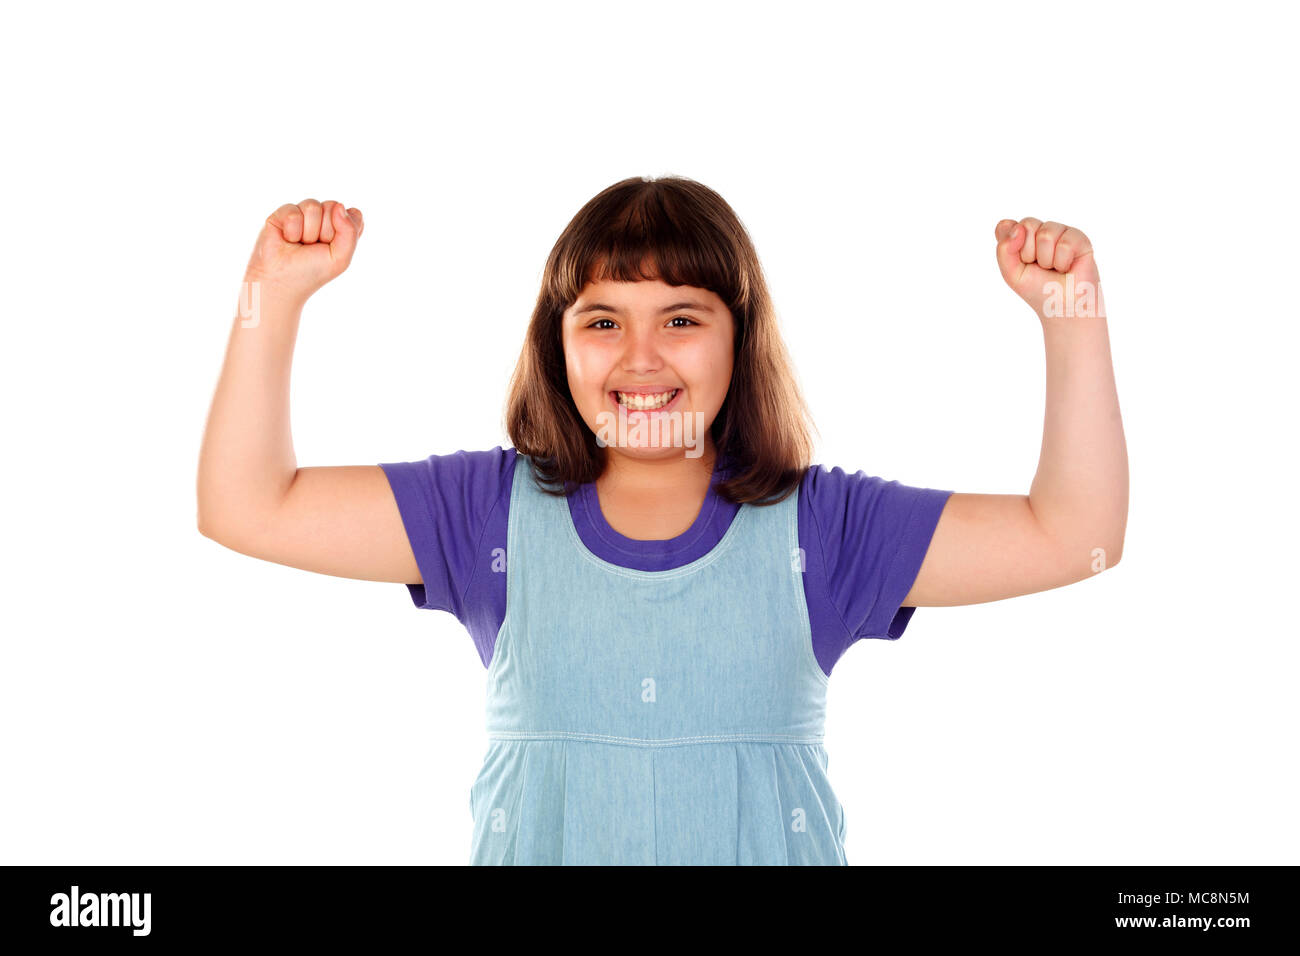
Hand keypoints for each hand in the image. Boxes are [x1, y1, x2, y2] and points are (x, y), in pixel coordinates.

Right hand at [243, 198, 363, 303]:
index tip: (334, 246)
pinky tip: (287, 239)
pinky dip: (292, 230)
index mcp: (341, 229)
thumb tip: (339, 205)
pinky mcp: (283, 213)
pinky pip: (293, 211)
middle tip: (313, 248)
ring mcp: (304, 215)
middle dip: (325, 231)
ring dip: (308, 232)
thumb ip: (350, 231)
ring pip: (312, 206)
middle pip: (333, 206)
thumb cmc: (312, 272)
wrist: (281, 280)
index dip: (345, 230)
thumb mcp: (341, 257)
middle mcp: (323, 219)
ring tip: (300, 245)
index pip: (353, 214)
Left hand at [994, 219, 1103, 320]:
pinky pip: (1065, 243)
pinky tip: (1067, 268)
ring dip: (1047, 259)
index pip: (1007, 226)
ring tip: (1054, 268)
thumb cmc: (1038, 289)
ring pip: (1046, 233)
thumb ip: (1004, 249)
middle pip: (1027, 224)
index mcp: (1022, 236)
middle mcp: (1041, 230)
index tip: (1020, 261)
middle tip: (1040, 267)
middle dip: (1029, 252)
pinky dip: (1062, 262)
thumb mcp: (1011, 273)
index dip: (1011, 245)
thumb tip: (1018, 227)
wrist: (1062, 306)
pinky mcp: (1080, 238)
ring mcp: (1061, 232)